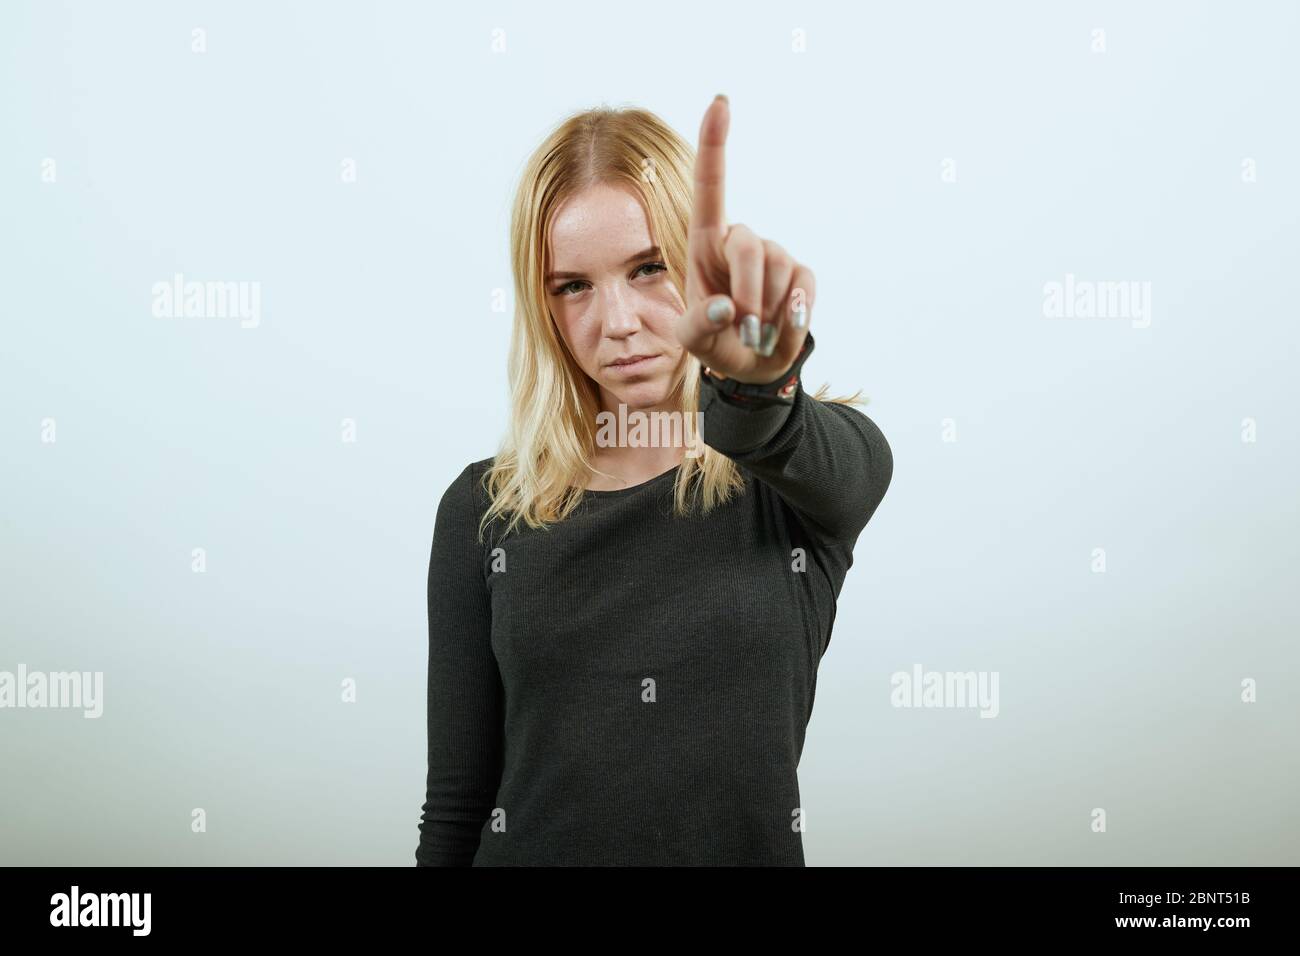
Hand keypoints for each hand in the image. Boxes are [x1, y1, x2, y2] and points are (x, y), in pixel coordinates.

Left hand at [676, 94, 814, 384]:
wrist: (750, 367)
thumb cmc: (714, 342)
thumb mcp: (692, 341)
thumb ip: (698, 325)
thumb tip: (724, 307)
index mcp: (705, 243)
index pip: (710, 187)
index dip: (715, 143)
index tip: (721, 101)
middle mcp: (740, 240)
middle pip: (749, 246)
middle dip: (747, 292)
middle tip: (744, 330)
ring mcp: (773, 255)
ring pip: (778, 269)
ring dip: (767, 311)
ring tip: (755, 334)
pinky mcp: (800, 276)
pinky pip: (802, 288)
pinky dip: (793, 315)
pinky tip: (782, 327)